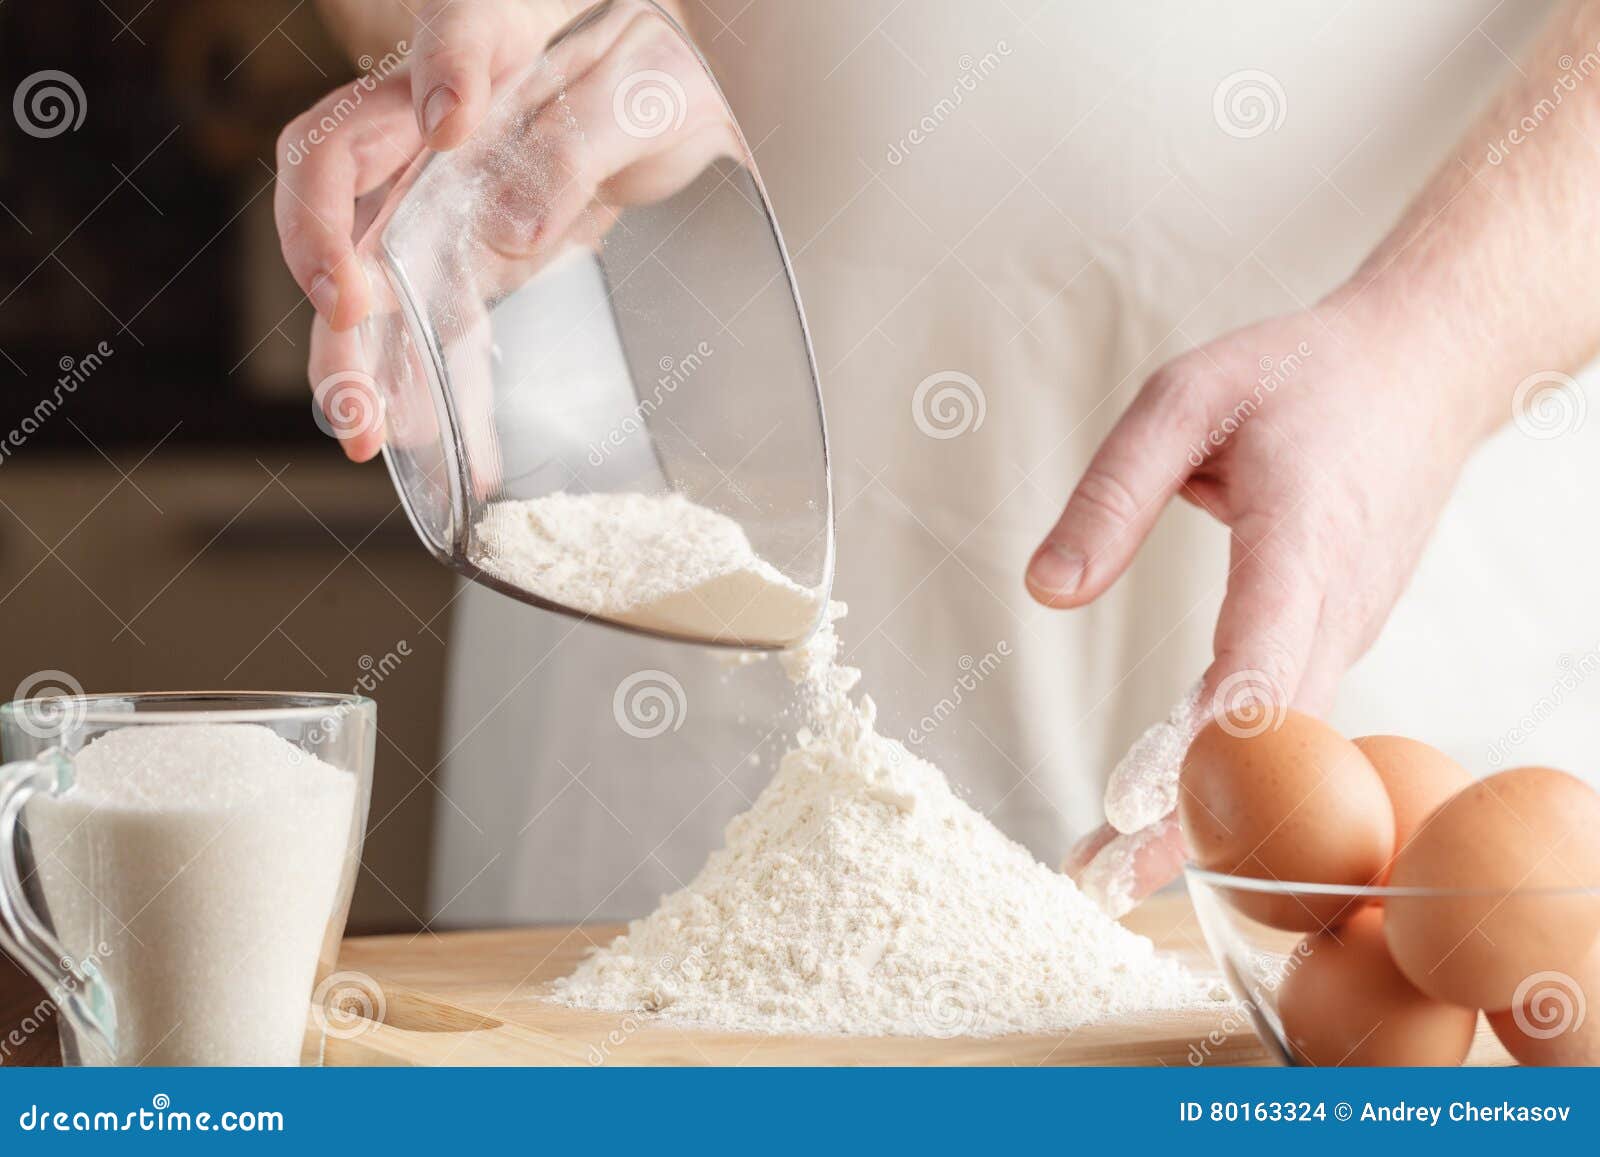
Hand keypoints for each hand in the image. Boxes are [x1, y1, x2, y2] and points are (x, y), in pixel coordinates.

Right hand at [274, 0, 723, 460]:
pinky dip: (442, 388)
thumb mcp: (645, 96)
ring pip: (373, 273)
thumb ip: (579, 144)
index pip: (430, 52)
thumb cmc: (657, 74)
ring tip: (366, 431)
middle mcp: (437, 128)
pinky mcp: (470, 258)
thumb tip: (512, 227)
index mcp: (490, 49)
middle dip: (329, 260)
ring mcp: (445, 200)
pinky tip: (450, 449)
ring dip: (359, 355)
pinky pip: (439, 324)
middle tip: (346, 334)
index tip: (448, 126)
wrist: (682, 110)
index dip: (416, 96)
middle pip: (345, 185)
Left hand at [1028, 290, 1488, 911]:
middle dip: (1194, 811)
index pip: (1266, 646)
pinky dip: (1235, 773)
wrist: (1423, 370)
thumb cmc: (1302, 377)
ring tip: (1113, 874)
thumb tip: (1047, 591)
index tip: (1159, 795)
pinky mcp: (1336, 638)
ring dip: (1209, 810)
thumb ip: (1115, 490)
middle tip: (1105, 883)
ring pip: (1285, 743)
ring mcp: (1346, 628)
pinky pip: (1288, 721)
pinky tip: (1168, 810)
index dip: (1219, 727)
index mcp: (1302, 535)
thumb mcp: (1188, 394)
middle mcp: (1335, 602)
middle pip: (1274, 732)